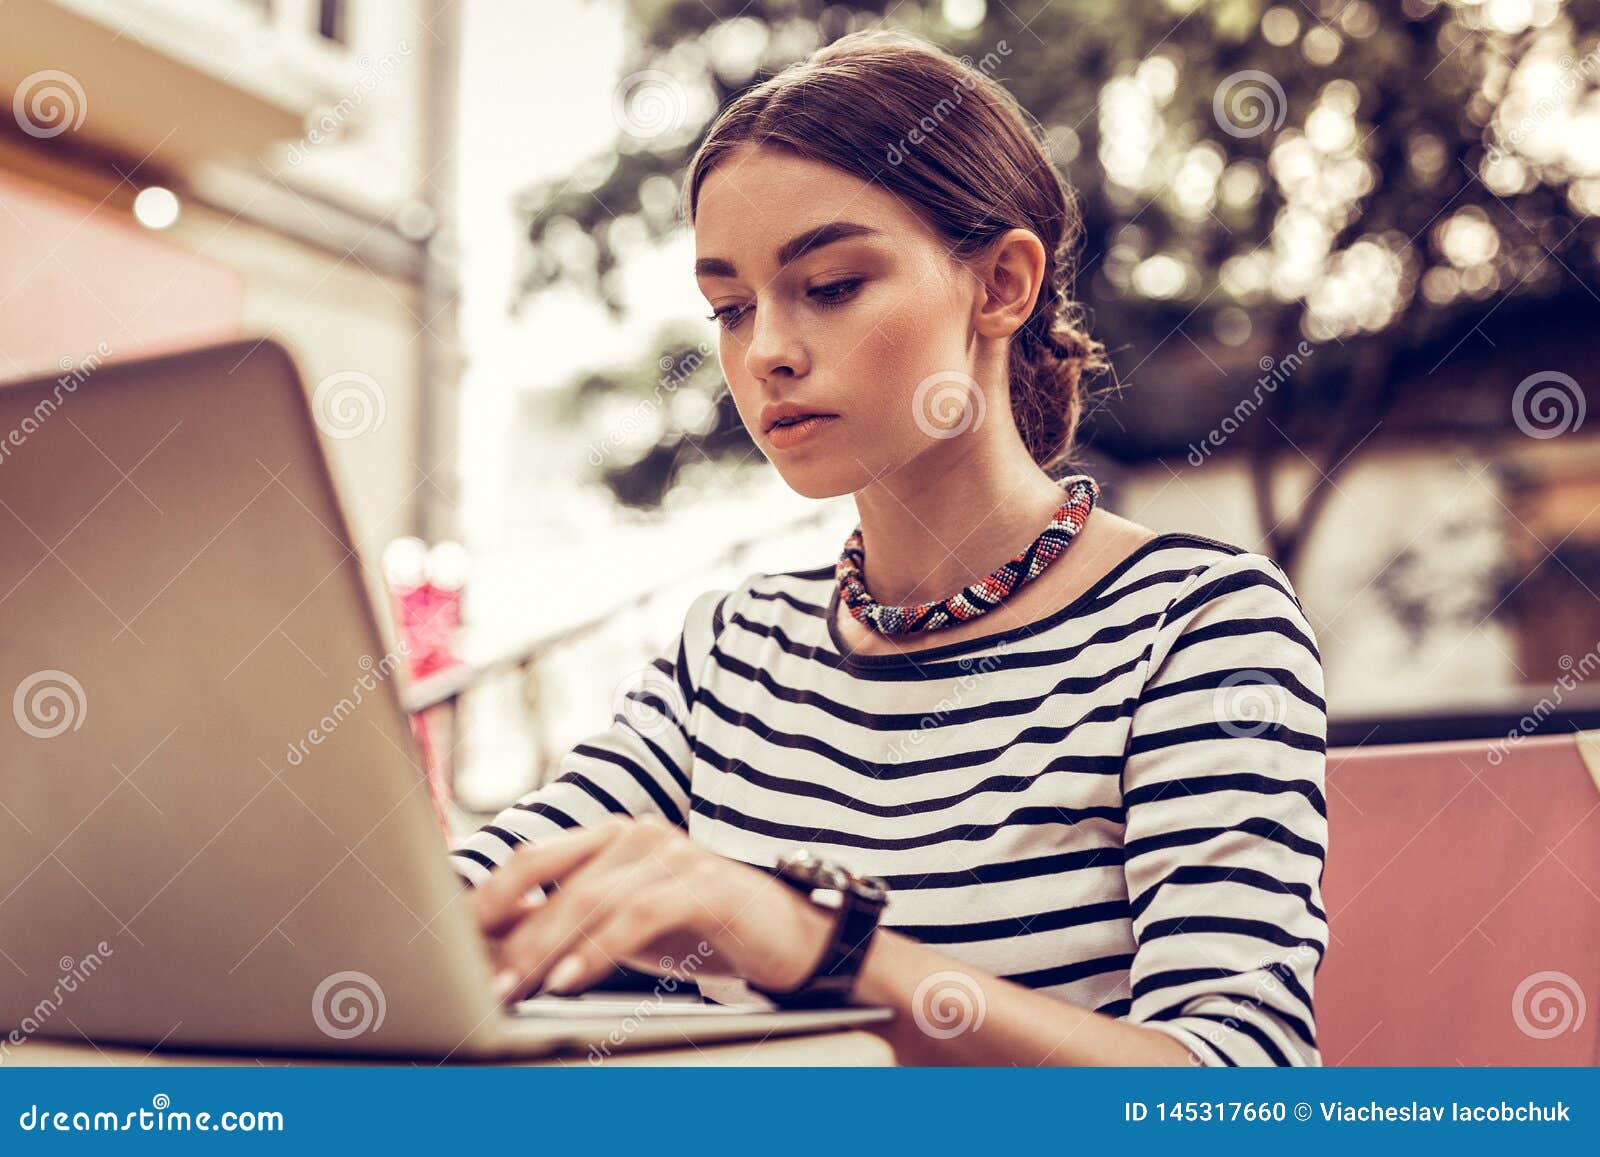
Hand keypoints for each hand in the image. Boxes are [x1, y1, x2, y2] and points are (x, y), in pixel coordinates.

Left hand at [470, 815, 836, 1003]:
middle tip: (474, 979)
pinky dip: (600, 948)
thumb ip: (560, 929)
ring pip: (589, 896)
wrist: (789, 938)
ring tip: (512, 987)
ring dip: (544, 946)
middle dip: (505, 930)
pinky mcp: (704, 883)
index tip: (447, 946)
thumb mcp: (617, 932)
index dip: (485, 900)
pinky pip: (639, 914)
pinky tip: (573, 978)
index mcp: (607, 839)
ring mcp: (672, 854)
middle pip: (550, 875)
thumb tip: (484, 950)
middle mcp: (635, 834)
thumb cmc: (697, 930)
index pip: (531, 861)